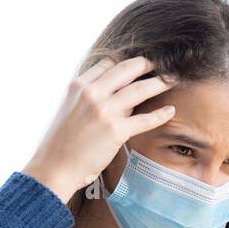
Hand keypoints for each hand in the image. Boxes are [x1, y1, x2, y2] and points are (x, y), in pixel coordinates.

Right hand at [22, 56, 174, 201]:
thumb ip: (91, 98)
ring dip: (160, 82)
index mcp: (78, 85)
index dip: (127, 60)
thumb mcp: (70, 109)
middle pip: (127, 69)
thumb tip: (120, 97)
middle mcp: (91, 93)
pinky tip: (170, 110)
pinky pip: (145, 119)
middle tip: (164, 63)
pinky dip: (160, 114)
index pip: (108, 63)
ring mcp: (104, 111)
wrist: (54, 167)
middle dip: (148, 63)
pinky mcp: (116, 131)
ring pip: (140, 90)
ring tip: (174, 79)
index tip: (141, 61)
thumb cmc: (61, 142)